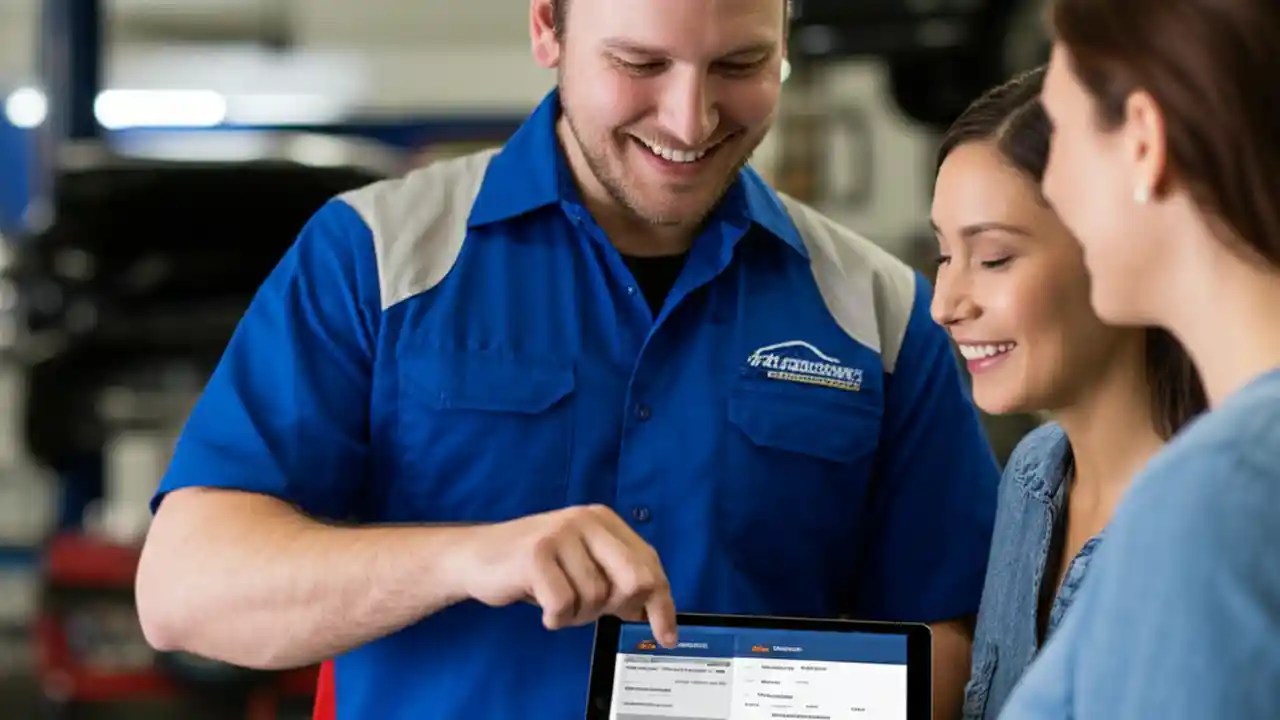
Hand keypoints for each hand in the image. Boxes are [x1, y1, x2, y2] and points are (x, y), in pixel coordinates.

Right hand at [455, 505, 677, 646]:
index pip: (649, 565)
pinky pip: (564, 605)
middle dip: (618, 607)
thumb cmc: (533, 565)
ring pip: (596, 598)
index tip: (667, 635)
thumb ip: (616, 578)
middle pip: (634, 578)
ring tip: (557, 602)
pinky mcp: (535, 554)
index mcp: (603, 520)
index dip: (662, 605)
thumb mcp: (581, 564)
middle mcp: (586, 520)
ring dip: (578, 615)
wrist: (475, 556)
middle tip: (594, 612)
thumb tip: (652, 610)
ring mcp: (560, 535)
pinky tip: (544, 609)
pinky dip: (556, 618)